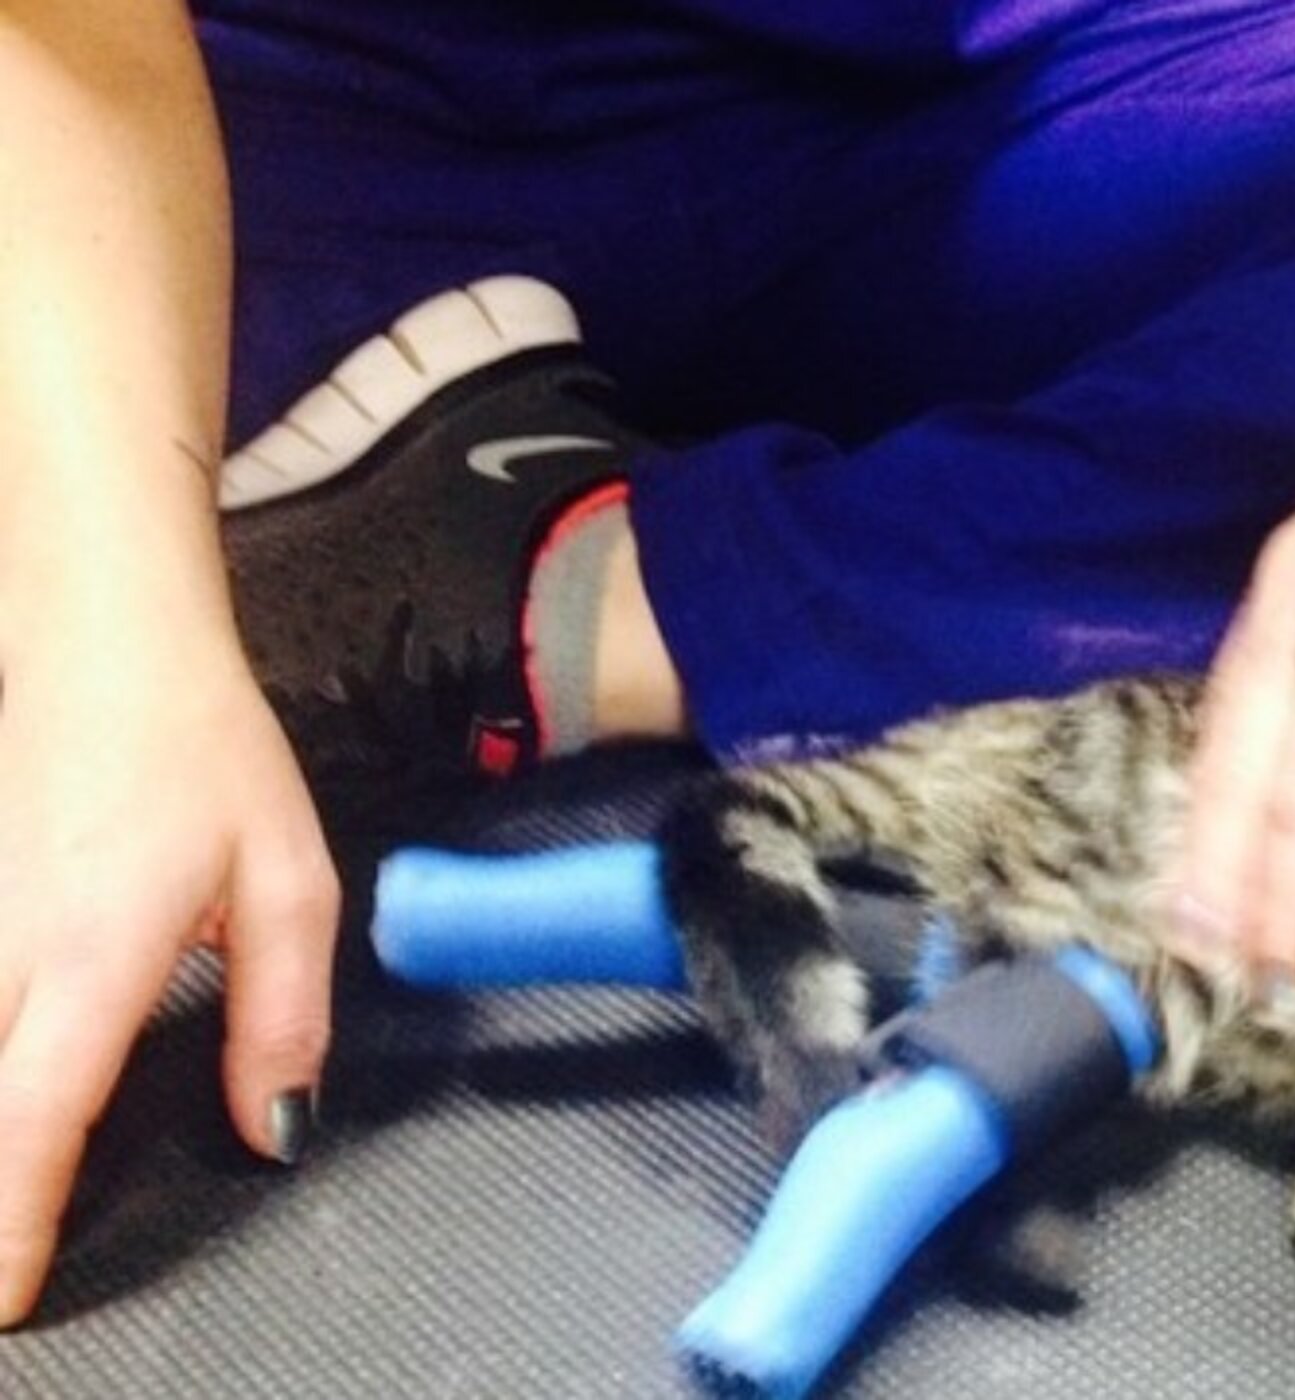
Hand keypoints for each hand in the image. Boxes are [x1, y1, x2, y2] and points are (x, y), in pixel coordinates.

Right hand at [0, 631, 335, 1325]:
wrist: (109, 651)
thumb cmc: (198, 749)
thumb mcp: (289, 881)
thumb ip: (282, 1018)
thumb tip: (275, 1123)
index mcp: (94, 955)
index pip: (36, 1117)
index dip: (15, 1219)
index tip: (11, 1292)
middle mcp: (4, 955)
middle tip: (4, 1278)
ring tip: (10, 1206)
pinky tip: (8, 1100)